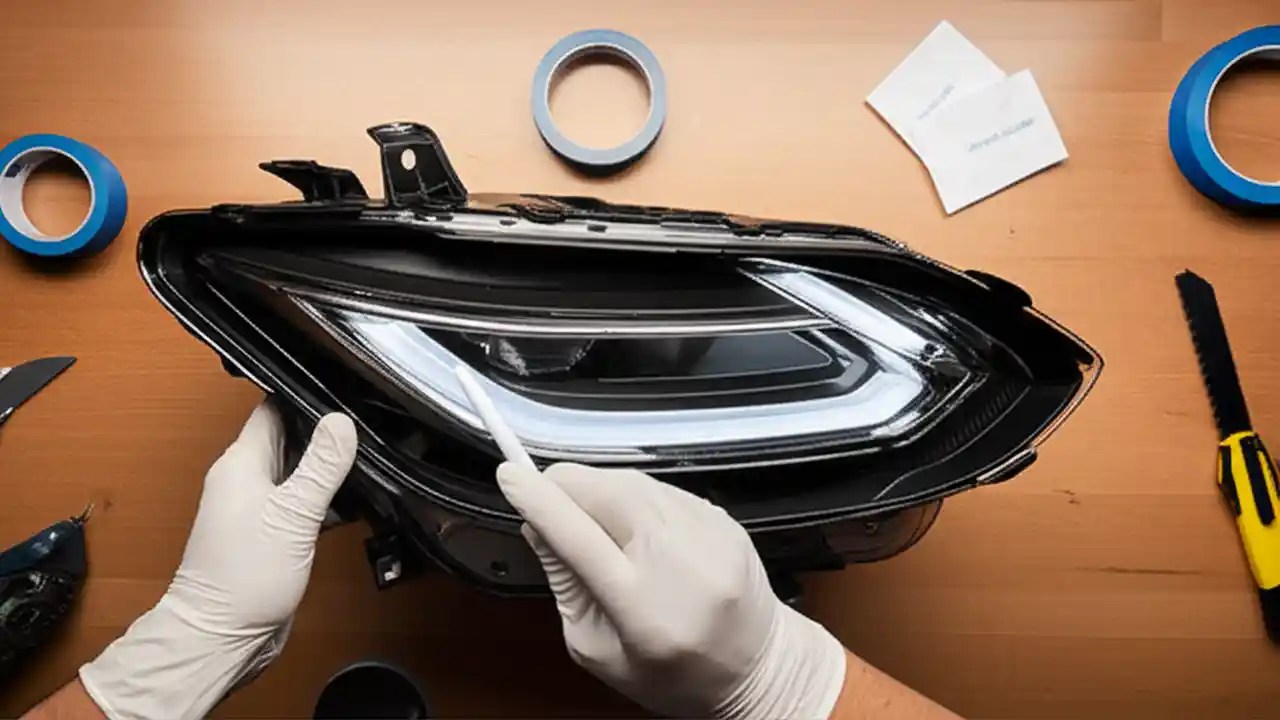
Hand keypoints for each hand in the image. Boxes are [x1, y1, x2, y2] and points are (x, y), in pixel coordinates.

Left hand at [79, 401, 356, 719]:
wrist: (221, 637)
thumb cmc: (245, 575)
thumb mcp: (292, 514)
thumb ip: (320, 466)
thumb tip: (341, 420)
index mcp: (241, 463)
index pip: (274, 409)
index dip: (307, 395)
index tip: (346, 388)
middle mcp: (246, 480)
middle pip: (290, 438)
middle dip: (326, 431)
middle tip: (370, 423)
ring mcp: (258, 509)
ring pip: (298, 472)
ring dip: (328, 468)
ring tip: (371, 458)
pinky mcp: (272, 535)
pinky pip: (301, 504)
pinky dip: (326, 500)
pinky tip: (355, 502)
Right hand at [496, 462, 846, 718]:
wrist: (759, 668)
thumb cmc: (671, 674)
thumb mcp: (598, 650)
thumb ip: (566, 586)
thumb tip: (538, 525)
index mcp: (641, 608)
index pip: (579, 537)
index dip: (539, 501)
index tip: (509, 473)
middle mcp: (679, 561)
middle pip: (607, 493)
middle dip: (567, 485)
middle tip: (548, 497)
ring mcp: (707, 533)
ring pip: (633, 481)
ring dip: (600, 486)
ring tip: (590, 514)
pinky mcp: (723, 517)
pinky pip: (663, 487)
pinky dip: (635, 494)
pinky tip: (632, 521)